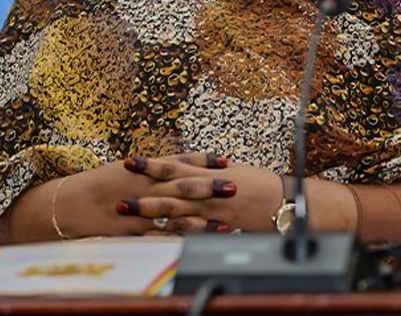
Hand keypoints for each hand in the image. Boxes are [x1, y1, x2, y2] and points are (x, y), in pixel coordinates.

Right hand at [52, 153, 229, 237]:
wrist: (70, 202)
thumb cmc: (100, 183)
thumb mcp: (128, 169)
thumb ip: (152, 169)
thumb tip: (175, 164)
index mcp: (144, 169)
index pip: (179, 162)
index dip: (203, 161)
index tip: (224, 160)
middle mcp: (144, 186)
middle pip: (183, 186)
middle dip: (210, 187)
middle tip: (235, 186)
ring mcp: (140, 208)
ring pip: (176, 213)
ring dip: (202, 218)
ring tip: (226, 221)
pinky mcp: (133, 229)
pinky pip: (159, 236)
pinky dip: (179, 239)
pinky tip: (196, 245)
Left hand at [117, 154, 283, 233]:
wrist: (282, 202)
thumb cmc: (259, 183)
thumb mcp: (232, 169)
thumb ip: (208, 168)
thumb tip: (190, 162)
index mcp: (209, 174)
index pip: (174, 168)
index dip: (151, 166)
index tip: (130, 162)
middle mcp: (207, 193)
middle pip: (168, 193)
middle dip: (142, 195)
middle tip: (118, 196)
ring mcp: (211, 212)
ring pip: (176, 214)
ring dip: (151, 216)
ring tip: (130, 216)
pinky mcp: (218, 227)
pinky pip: (192, 232)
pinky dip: (173, 234)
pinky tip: (156, 237)